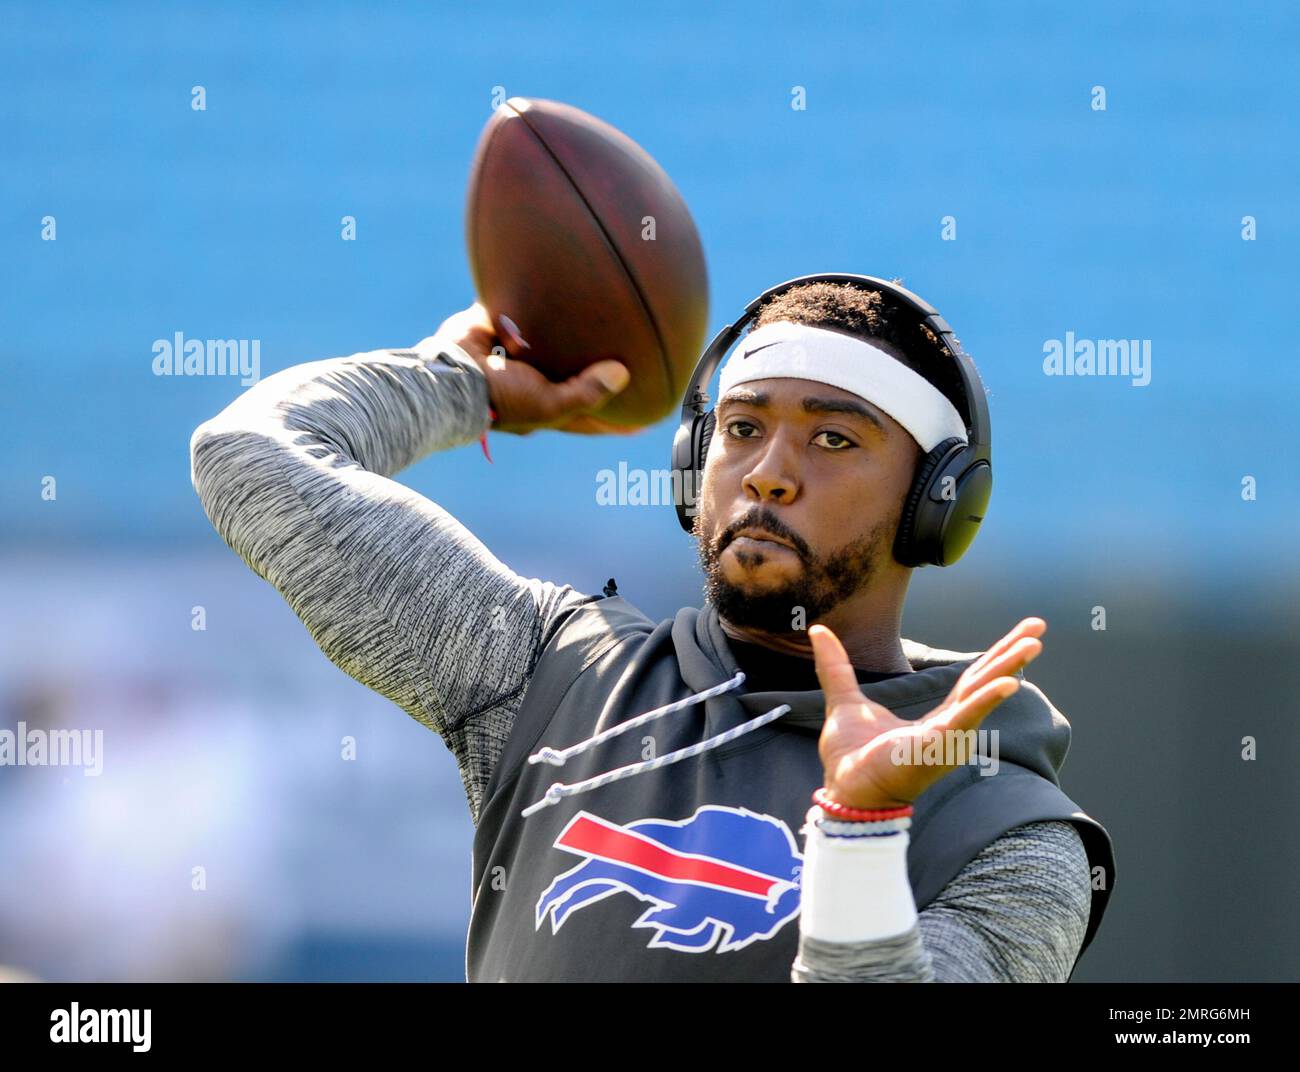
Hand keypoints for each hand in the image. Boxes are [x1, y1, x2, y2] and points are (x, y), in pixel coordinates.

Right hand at [419, 302, 637, 435]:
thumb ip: (586, 392)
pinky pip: (527, 309)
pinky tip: (564, 282)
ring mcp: (519, 354)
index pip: (591, 415)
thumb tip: (623, 374)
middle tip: (633, 353)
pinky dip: (540, 301)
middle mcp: (536, 380)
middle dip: (598, 367)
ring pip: (554, 340)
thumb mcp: (548, 404)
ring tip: (604, 310)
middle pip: (575, 374)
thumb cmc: (500, 398)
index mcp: (549, 405)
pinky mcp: (503, 326)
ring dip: (572, 329)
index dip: (618, 419)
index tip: (650, 416)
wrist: (452, 371)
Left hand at [810, 618, 1046, 809]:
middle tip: (1039, 627)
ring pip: (981, 696)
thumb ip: (835, 666)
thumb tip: (818, 630)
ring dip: (1007, 670)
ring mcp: (947, 737)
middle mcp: (950, 726)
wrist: (844, 790)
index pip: (972, 679)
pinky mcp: (937, 747)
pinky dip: (985, 701)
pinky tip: (1007, 683)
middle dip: (1012, 654)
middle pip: (986, 682)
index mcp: (937, 718)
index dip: (995, 655)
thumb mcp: (844, 699)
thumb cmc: (851, 757)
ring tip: (1032, 645)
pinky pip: (964, 719)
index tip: (1022, 632)